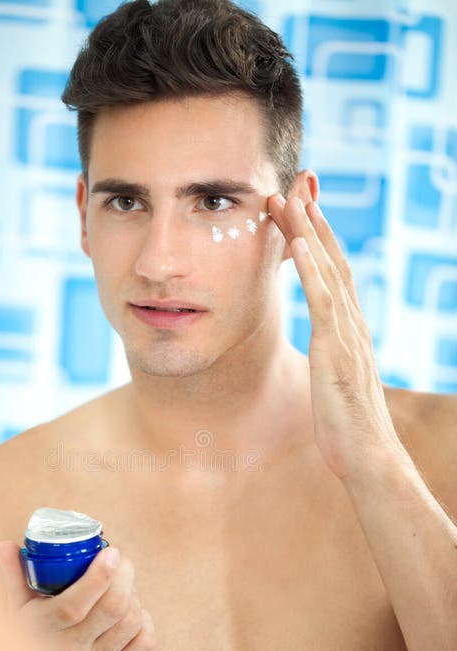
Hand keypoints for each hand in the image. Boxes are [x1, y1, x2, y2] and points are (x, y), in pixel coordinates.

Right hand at [0, 542, 155, 650]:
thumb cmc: (28, 646)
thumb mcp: (15, 615)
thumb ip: (14, 578)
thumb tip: (6, 545)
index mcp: (44, 634)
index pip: (76, 604)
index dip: (98, 576)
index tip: (110, 552)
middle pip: (112, 608)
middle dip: (124, 576)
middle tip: (122, 561)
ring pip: (131, 621)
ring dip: (133, 596)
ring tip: (124, 585)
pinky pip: (145, 642)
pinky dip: (144, 620)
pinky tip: (134, 611)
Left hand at [268, 194, 406, 482]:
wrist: (369, 457)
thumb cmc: (349, 427)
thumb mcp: (335, 384)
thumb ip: (332, 359)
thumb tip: (325, 350)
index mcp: (349, 330)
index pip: (334, 273)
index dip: (319, 239)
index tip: (303, 208)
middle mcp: (351, 324)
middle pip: (333, 261)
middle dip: (314, 221)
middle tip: (297, 183)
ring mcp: (346, 335)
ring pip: (327, 272)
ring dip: (308, 233)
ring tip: (291, 198)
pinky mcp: (336, 351)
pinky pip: (323, 304)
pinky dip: (310, 271)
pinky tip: (296, 245)